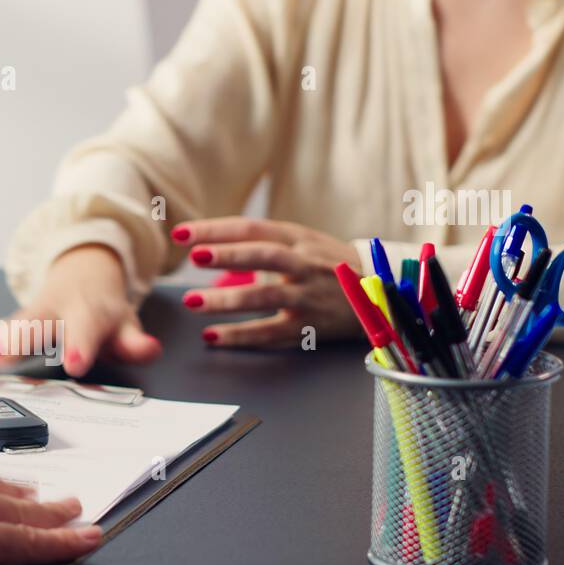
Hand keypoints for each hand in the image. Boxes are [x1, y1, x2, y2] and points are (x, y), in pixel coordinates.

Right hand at [0, 244, 161, 379]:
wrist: (80, 276)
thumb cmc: (103, 311)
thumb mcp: (126, 324)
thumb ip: (135, 342)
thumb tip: (151, 350)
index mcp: (84, 312)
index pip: (83, 331)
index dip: (80, 347)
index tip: (74, 366)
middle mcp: (48, 313)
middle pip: (29, 329)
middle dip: (11, 344)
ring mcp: (23, 320)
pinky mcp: (4, 331)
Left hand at [174, 217, 362, 346]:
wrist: (381, 293)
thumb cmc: (329, 267)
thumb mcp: (303, 244)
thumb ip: (262, 244)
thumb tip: (211, 246)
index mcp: (298, 238)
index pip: (252, 229)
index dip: (216, 230)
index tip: (182, 233)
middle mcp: (304, 263)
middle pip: (263, 255)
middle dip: (228, 255)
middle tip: (194, 257)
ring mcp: (308, 295)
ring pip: (265, 296)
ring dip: (226, 299)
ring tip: (193, 301)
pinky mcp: (310, 326)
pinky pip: (271, 332)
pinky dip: (240, 335)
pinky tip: (213, 336)